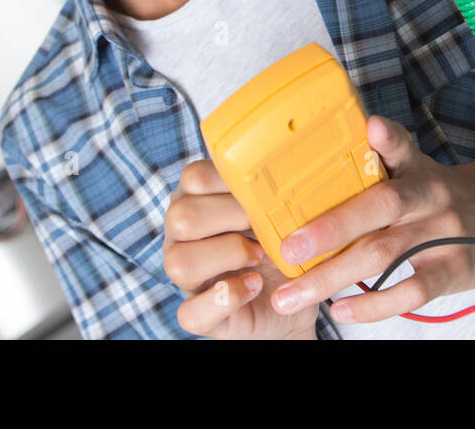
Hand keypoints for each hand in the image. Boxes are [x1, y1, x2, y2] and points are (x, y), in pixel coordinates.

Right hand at [164, 159, 317, 338]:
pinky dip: (227, 297)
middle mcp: (183, 236)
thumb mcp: (280, 207)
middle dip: (230, 219)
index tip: (262, 194)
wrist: (296, 295)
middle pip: (181, 217)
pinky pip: (190, 312)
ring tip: (259, 257)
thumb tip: (288, 161)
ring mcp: (187, 277)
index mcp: (199, 200)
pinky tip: (254, 286)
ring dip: (227, 256)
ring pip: (178, 262)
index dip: (229, 183)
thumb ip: (272, 186)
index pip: (194, 177)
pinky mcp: (198, 314)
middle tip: (262, 226)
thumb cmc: (283, 241)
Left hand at [269, 115, 474, 324]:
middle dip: (329, 230)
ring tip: (293, 295)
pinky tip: (341, 310)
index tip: (372, 127)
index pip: (401, 148)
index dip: (387, 138)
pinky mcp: (453, 270)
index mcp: (416, 170)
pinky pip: (411, 291)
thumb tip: (369, 124)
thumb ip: (388, 150)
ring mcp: (442, 236)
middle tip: (286, 249)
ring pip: (384, 255)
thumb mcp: (415, 164)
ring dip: (334, 277)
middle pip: (380, 208)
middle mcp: (429, 198)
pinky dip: (373, 304)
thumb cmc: (435, 191)